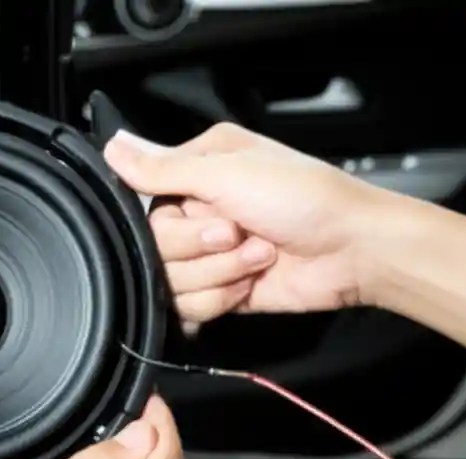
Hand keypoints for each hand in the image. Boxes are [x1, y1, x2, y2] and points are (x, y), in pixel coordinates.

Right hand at [103, 123, 390, 326]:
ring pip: (168, 280)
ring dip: (218, 273)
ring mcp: (208, 254)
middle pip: (154, 246)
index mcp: (198, 169)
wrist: (354, 252)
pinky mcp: (219, 290)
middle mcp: (199, 210)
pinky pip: (188, 306)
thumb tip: (111, 146)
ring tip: (258, 256)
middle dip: (200, 248)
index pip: (143, 203)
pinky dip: (221, 298)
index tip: (208, 213)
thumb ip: (162, 168)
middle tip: (240, 232)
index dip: (172, 220)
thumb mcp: (229, 172)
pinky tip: (250, 284)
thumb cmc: (306, 198)